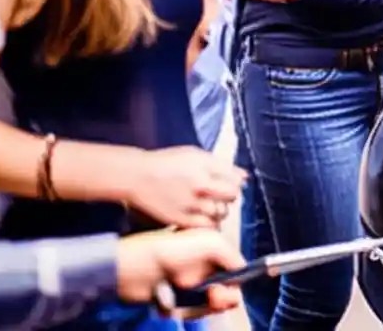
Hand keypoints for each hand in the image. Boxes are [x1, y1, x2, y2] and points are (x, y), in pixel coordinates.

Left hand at [117, 228, 243, 313]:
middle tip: (214, 300)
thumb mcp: (211, 242)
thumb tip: (242, 273)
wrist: (133, 269)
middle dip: (223, 298)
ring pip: (207, 304)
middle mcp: (201, 266)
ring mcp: (187, 284)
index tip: (229, 291)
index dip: (236, 282)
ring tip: (188, 306)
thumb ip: (232, 255)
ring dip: (202, 307)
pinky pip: (188, 311)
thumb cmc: (172, 251)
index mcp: (211, 249)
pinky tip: (171, 306)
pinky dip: (184, 312)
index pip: (234, 269)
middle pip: (224, 289)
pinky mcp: (173, 300)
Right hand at [124, 147, 246, 228]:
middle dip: (229, 196)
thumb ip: (221, 165)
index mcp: (205, 166)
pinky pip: (207, 226)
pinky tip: (201, 217)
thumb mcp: (195, 155)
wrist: (137, 176)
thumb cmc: (166, 163)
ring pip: (221, 212)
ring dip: (219, 211)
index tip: (226, 184)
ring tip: (207, 206)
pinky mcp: (180, 218)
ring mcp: (191, 203)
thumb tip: (245, 176)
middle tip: (218, 196)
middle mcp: (201, 184)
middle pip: (232, 196)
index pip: (236, 179)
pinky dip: (209, 223)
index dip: (234, 183)